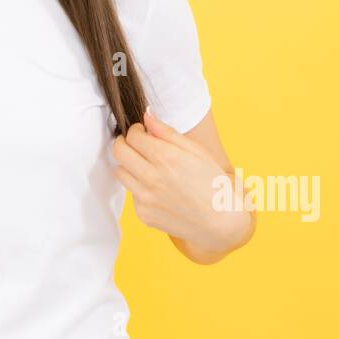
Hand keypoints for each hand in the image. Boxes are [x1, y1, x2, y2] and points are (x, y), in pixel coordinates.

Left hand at [111, 108, 245, 252]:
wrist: (220, 223)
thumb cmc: (213, 183)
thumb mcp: (196, 151)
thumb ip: (167, 132)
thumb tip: (146, 115)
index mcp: (166, 158)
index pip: (132, 135)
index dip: (136, 130)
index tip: (142, 132)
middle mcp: (151, 177)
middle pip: (118, 151)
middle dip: (124, 143)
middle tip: (136, 144)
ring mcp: (145, 198)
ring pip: (120, 172)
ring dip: (129, 165)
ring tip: (147, 167)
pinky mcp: (143, 214)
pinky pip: (131, 193)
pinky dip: (139, 187)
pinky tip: (158, 189)